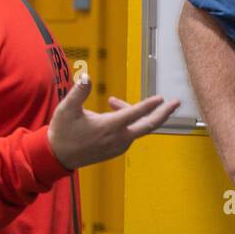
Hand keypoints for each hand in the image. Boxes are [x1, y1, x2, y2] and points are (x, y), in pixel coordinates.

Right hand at [47, 73, 179, 169]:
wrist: (58, 157)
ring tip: (112, 101)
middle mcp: (119, 138)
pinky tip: (113, 112)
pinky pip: (130, 133)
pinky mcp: (117, 150)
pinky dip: (128, 122)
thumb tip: (86, 76)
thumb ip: (79, 92)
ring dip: (133, 113)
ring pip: (136, 127)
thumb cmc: (62, 131)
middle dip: (164, 113)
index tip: (161, 98)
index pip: (136, 114)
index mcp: (109, 127)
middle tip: (177, 102)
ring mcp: (119, 146)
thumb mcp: (67, 109)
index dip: (150, 105)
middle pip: (149, 125)